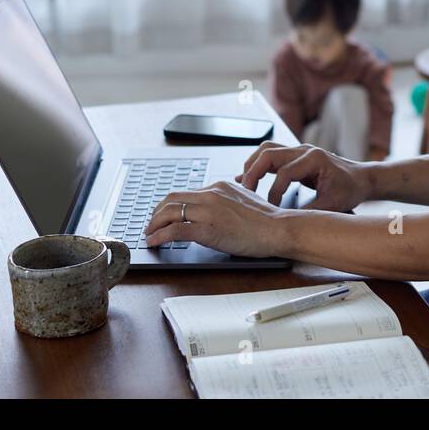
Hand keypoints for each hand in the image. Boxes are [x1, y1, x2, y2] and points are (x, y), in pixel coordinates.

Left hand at [144, 181, 288, 257]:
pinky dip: (160, 236)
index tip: (164, 215)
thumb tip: (214, 211)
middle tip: (151, 225)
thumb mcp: (244, 201)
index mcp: (219, 186)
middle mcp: (211, 194)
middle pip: (172, 199)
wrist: (278, 228)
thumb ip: (226, 202)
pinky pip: (175, 231)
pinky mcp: (208, 229)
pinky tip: (155, 243)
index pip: (186, 193)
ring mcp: (208, 210)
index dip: (170, 206)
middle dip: (156, 213)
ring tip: (149, 235)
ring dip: (154, 225)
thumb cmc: (267, 220)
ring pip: (169, 213)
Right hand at [237, 142, 373, 211]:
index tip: (270, 209)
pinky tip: (247, 178)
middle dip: (253, 172)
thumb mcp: (332, 205)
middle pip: (269, 154)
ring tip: (244, 185)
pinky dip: (258, 165)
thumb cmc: (350, 189)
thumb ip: (310, 213)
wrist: (361, 178)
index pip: (284, 172)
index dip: (274, 192)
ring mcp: (299, 150)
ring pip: (267, 150)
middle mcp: (305, 150)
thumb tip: (288, 222)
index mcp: (315, 158)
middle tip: (245, 192)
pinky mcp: (295, 156)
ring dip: (252, 165)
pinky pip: (271, 154)